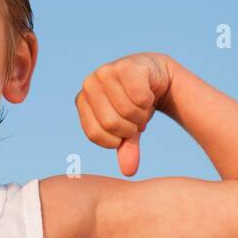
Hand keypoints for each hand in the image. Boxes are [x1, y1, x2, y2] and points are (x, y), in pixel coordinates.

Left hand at [74, 52, 172, 176]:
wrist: (155, 77)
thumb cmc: (135, 105)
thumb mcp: (129, 130)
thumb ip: (125, 149)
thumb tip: (128, 172)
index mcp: (82, 100)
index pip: (94, 134)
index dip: (116, 139)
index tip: (125, 130)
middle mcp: (89, 84)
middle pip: (110, 123)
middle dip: (130, 127)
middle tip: (136, 118)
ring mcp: (106, 71)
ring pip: (126, 110)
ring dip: (141, 114)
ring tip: (142, 106)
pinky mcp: (126, 65)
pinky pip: (139, 97)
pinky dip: (149, 101)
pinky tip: (148, 92)